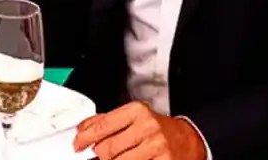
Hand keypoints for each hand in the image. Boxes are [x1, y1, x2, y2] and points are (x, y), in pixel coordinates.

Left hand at [73, 101, 205, 159]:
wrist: (189, 140)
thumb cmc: (159, 129)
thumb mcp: (134, 117)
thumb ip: (107, 121)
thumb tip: (82, 129)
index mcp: (137, 112)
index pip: (103, 126)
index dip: (85, 138)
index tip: (78, 145)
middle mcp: (147, 128)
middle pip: (108, 148)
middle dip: (100, 154)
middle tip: (101, 154)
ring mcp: (156, 147)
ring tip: (119, 157)